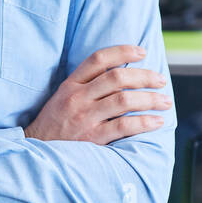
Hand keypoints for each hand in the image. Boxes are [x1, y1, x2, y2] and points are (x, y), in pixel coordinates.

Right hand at [23, 44, 170, 143]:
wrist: (36, 150)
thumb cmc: (55, 124)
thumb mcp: (62, 97)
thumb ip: (86, 85)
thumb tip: (121, 76)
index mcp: (70, 84)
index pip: (98, 59)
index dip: (123, 51)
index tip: (142, 52)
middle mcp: (78, 98)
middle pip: (117, 78)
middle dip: (144, 76)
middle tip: (161, 80)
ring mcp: (85, 118)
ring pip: (124, 100)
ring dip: (150, 99)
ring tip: (165, 101)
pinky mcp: (92, 138)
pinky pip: (123, 126)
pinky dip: (144, 122)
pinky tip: (157, 121)